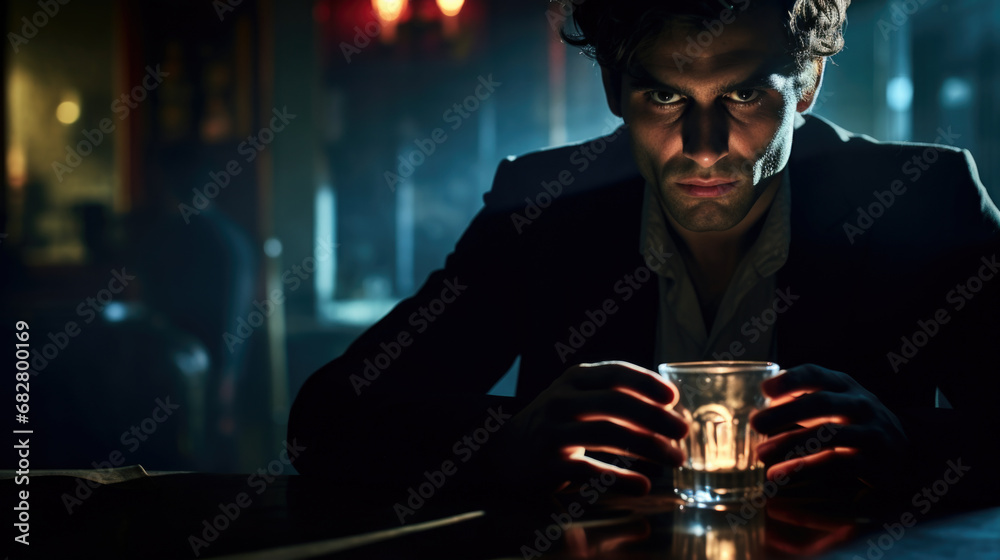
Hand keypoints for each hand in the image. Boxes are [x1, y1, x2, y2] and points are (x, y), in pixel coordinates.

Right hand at [491, 361, 687, 495]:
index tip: (674, 397)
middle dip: (655, 417)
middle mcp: (561, 401)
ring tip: (675, 459)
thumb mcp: (577, 397)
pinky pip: (591, 470)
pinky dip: (620, 478)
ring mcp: (553, 432)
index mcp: (573, 379)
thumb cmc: (556, 422)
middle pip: (616, 402)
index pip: (615, 372)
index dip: (648, 383)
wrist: (505, 451)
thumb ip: (615, 396)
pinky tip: (643, 485)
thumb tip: (669, 407)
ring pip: (607, 434)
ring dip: (647, 446)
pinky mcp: (549, 465)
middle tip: (682, 431)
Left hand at [750, 364, 907, 488]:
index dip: (790, 380)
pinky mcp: (875, 461)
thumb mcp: (832, 402)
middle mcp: (860, 403)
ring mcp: (870, 432)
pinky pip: (837, 463)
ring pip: (829, 434)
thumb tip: (756, 406)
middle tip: (755, 423)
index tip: (765, 390)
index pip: (815, 374)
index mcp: (843, 385)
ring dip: (791, 443)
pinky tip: (780, 474)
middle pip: (822, 403)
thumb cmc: (852, 421)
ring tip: (761, 454)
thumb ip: (799, 399)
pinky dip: (805, 468)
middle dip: (785, 413)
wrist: (903, 449)